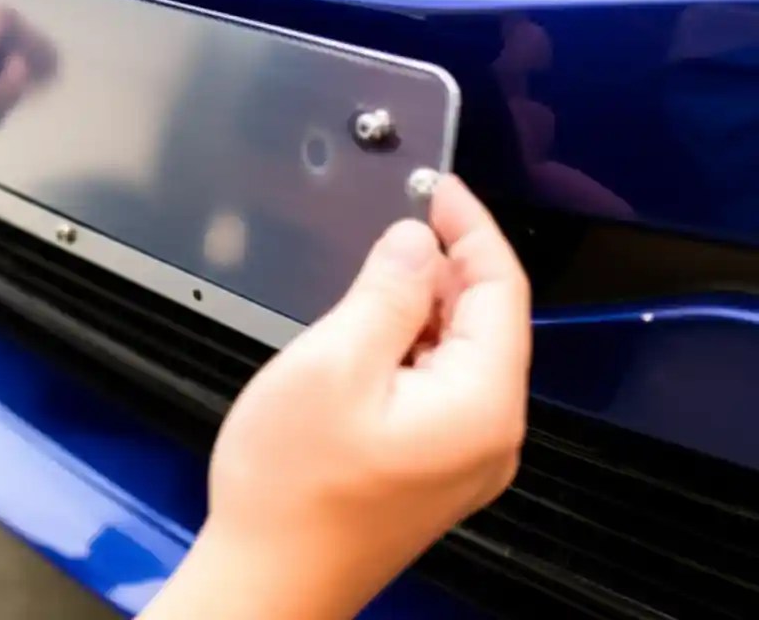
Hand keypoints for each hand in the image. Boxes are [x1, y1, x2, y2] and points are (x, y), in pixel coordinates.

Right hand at [169, 177, 530, 617]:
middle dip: (446, 265)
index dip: (470, 227)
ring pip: (460, 355)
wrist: (268, 581)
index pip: (501, 288)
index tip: (438, 189)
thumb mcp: (332, 364)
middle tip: (396, 223)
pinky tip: (369, 341)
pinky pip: (440, 389)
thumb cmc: (292, 491)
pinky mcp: (433, 471)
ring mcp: (464, 459)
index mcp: (480, 403)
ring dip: (425, 307)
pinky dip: (413, 349)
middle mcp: (489, 435)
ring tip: (372, 279)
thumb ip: (385, 293)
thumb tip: (414, 243)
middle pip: (487, 321)